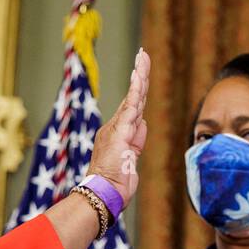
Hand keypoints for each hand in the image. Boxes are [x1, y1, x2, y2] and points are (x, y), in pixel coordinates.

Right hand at [88, 49, 148, 204]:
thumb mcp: (131, 157)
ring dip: (139, 78)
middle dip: (139, 74)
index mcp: (119, 131)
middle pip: (133, 96)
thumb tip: (142, 122)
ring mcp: (116, 129)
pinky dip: (134, 94)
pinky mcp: (119, 134)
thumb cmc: (116, 180)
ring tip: (143, 59)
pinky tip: (139, 79)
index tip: (142, 70)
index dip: (139, 88)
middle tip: (143, 55)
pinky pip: (129, 110)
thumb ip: (136, 139)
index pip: (133, 105)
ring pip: (132, 99)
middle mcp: (116, 126)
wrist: (104, 194)